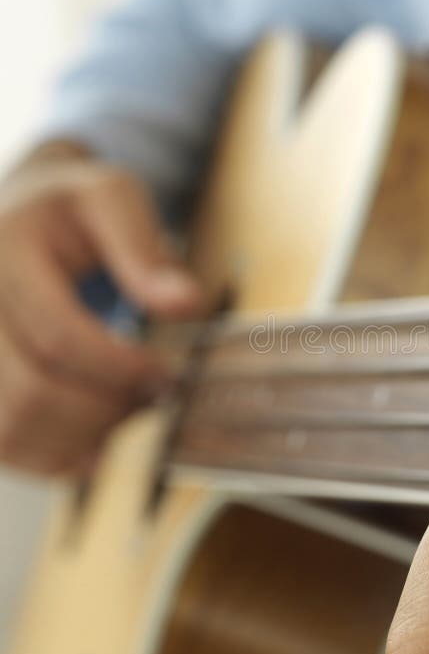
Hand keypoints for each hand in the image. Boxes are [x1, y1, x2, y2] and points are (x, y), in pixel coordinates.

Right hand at [0, 142, 203, 475]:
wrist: (19, 212)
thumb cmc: (71, 207)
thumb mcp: (112, 199)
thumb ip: (145, 250)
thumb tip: (186, 304)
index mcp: (5, 254)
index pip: (58, 338)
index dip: (121, 369)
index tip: (167, 375)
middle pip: (30, 395)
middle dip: (107, 409)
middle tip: (155, 394)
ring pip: (11, 432)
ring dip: (81, 438)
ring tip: (125, 408)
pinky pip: (4, 446)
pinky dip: (54, 454)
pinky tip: (95, 431)